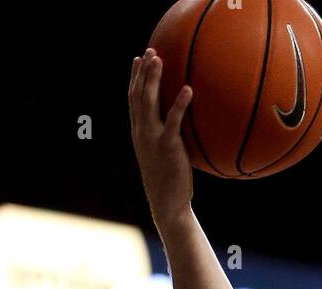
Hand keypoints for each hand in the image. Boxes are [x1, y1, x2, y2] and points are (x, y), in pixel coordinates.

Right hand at [128, 48, 193, 229]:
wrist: (167, 204)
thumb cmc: (170, 183)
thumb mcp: (164, 157)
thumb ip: (167, 139)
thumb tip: (181, 129)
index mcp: (139, 133)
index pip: (133, 100)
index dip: (134, 78)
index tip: (138, 59)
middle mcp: (141, 132)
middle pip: (138, 95)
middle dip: (143, 71)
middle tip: (150, 51)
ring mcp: (152, 138)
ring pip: (149, 102)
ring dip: (153, 79)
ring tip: (159, 59)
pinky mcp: (167, 146)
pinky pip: (173, 120)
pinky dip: (180, 103)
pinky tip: (188, 89)